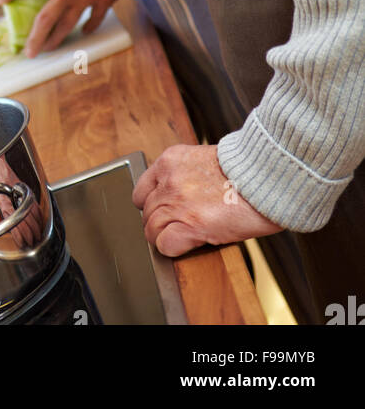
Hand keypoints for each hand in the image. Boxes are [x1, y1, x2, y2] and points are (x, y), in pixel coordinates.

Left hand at [132, 144, 282, 255]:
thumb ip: (186, 175)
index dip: (152, 205)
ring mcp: (177, 203)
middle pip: (147, 213)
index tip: (163, 211)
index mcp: (171, 160)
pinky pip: (165, 245)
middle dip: (160, 223)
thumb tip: (181, 192)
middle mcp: (169, 180)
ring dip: (165, 237)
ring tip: (183, 238)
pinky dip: (173, 248)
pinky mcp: (190, 225)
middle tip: (176, 228)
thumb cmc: (246, 171)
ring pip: (151, 230)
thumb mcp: (206, 160)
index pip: (142, 189)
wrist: (266, 177)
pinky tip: (187, 245)